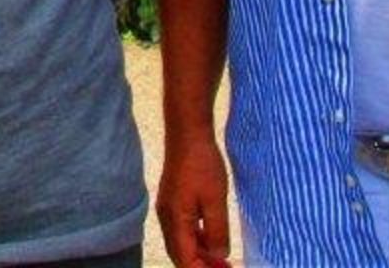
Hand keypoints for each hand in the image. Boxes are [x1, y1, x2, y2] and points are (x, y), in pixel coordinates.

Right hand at [155, 136, 231, 267]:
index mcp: (174, 220)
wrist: (188, 134)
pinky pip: (182, 230)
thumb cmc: (201, 164)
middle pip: (180, 255)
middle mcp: (167, 218)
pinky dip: (197, 240)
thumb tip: (219, 255)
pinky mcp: (173, 201)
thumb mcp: (216, 199)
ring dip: (199, 254)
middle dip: (200, 266)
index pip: (186, 260)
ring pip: (181, 243)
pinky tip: (212, 239)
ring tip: (221, 259)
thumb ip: (217, 230)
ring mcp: (168, 209)